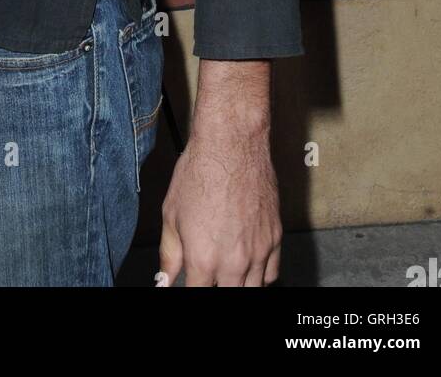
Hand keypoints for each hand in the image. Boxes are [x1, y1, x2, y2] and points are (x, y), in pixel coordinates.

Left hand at [156, 127, 282, 285]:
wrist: (231, 144)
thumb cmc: (199, 173)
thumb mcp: (171, 214)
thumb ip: (170, 254)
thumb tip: (164, 281)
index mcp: (204, 259)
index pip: (198, 295)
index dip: (191, 289)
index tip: (189, 284)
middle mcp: (234, 262)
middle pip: (229, 296)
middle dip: (216, 288)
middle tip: (208, 276)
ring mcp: (259, 251)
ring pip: (253, 290)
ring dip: (238, 285)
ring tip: (227, 274)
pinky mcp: (275, 237)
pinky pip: (272, 273)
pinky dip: (260, 277)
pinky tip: (248, 268)